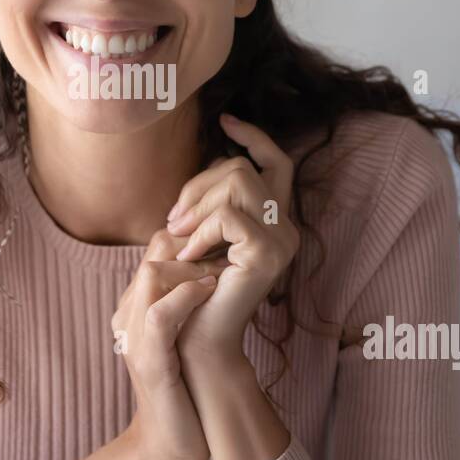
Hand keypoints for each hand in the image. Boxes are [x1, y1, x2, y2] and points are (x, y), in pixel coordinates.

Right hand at [112, 228, 225, 459]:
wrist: (171, 443)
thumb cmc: (186, 387)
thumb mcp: (186, 334)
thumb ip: (189, 302)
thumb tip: (220, 265)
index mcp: (134, 306)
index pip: (156, 248)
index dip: (194, 240)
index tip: (227, 251)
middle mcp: (127, 315)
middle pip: (154, 253)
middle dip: (196, 248)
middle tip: (228, 260)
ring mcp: (133, 337)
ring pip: (153, 274)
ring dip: (195, 269)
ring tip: (221, 276)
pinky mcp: (148, 360)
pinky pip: (160, 313)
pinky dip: (187, 296)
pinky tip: (210, 292)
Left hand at [164, 113, 300, 365]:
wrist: (195, 339)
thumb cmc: (190, 290)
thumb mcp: (197, 235)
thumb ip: (211, 202)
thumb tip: (215, 158)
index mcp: (273, 221)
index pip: (277, 162)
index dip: (253, 136)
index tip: (226, 120)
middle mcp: (286, 228)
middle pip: (243, 167)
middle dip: (199, 183)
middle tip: (173, 219)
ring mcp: (282, 241)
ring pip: (238, 181)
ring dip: (198, 203)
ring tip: (178, 235)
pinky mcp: (268, 253)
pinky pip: (229, 215)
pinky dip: (200, 229)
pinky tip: (188, 252)